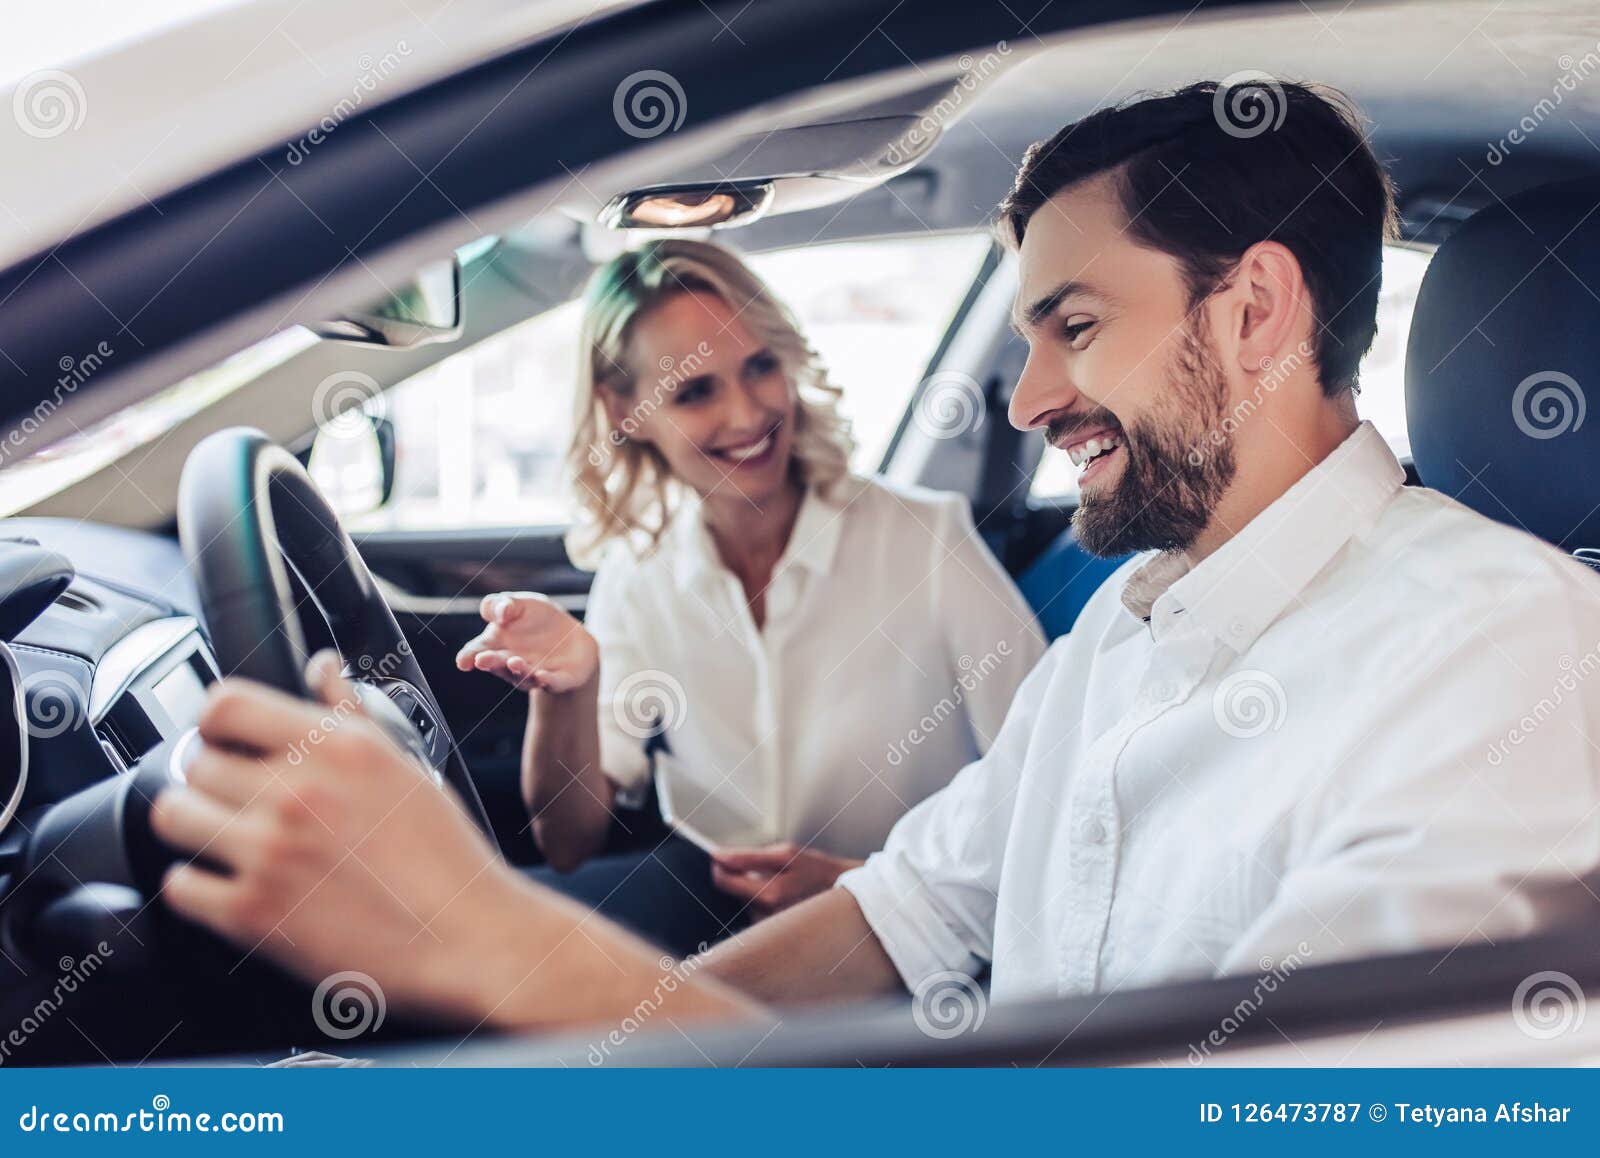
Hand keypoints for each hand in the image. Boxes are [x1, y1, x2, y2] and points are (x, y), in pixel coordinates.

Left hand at [151, 651, 525, 1022]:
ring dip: (192, 824)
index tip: (224, 739)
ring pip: (174, 816)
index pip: (226, 704)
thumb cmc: (444, 856)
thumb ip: (350, 712)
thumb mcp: (403, 765)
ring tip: (222, 836)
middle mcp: (297, 791)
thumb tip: (322, 667)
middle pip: (195, 760)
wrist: (467, 937)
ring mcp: (269, 853)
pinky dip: (195, 885)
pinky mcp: (252, 913)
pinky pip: (179, 886)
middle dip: (208, 777)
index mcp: (337, 748)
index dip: (215, 721)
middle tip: (232, 797)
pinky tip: (227, 883)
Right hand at [455, 592, 597, 694]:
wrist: (572, 636)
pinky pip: (552, 682)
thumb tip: (501, 613)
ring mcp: (534, 673)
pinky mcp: (558, 679)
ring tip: (515, 661)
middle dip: (491, 662)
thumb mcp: (523, 604)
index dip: (468, 657)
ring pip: (524, 676)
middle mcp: (511, 663)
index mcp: (496, 645)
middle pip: (498, 665)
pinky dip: (547, 680)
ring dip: (519, 670)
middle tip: (482, 659)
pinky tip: (542, 676)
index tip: (463, 661)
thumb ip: (506, 604)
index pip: (477, 652)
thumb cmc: (537, 619)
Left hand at [710, 844, 863, 917]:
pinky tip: (779, 895)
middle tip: (759, 869)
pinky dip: (760, 901)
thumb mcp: (785, 854)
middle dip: (739, 879)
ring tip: (778, 882)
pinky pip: (754, 913)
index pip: (723, 882)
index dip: (719, 867)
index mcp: (769, 895)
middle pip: (732, 893)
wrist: (844, 895)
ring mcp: (769, 928)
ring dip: (751, 890)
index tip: (723, 857)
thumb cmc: (816, 870)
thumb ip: (748, 856)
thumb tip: (717, 856)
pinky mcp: (772, 934)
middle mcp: (766, 917)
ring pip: (743, 903)